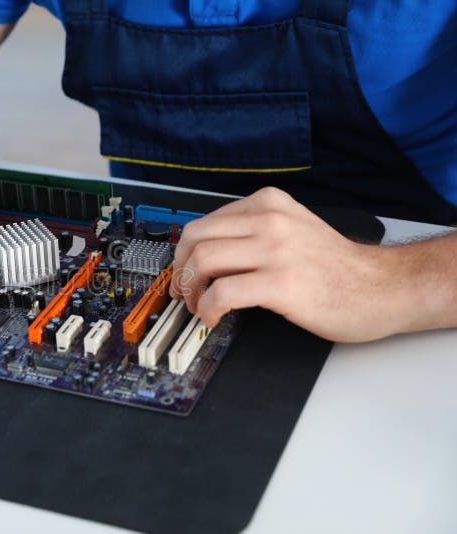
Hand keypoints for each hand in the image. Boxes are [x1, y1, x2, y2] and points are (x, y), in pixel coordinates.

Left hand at [169, 187, 403, 342]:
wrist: (381, 287)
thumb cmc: (336, 266)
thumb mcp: (292, 228)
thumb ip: (253, 230)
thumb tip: (206, 251)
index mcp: (269, 204)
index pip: (204, 222)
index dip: (184, 252)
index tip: (183, 271)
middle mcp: (270, 220)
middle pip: (196, 238)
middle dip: (180, 268)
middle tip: (184, 291)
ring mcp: (276, 250)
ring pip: (204, 261)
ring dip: (191, 289)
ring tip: (198, 306)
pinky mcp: (280, 283)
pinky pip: (223, 292)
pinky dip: (207, 308)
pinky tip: (213, 317)